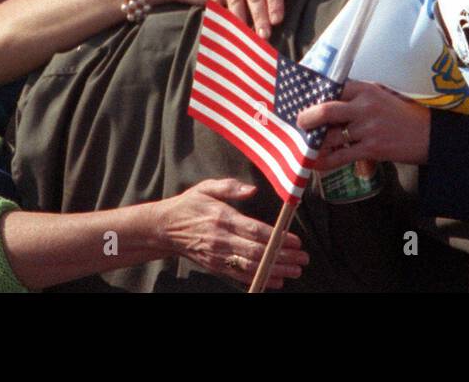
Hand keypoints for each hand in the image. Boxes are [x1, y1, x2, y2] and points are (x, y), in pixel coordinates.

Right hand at [158, 178, 307, 289]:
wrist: (165, 228)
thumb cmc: (190, 205)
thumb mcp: (206, 188)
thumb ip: (229, 186)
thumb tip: (252, 189)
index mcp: (222, 217)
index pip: (255, 230)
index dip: (277, 237)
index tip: (295, 241)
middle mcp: (221, 239)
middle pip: (257, 251)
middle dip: (282, 256)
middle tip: (303, 258)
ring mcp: (218, 255)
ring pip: (251, 267)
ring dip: (275, 270)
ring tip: (295, 271)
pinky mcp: (215, 266)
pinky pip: (239, 276)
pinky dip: (258, 280)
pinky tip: (276, 281)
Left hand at [297, 80, 430, 169]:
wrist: (428, 135)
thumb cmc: (402, 114)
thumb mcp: (381, 95)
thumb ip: (358, 96)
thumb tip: (328, 99)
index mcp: (366, 89)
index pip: (334, 88)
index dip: (316, 95)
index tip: (303, 101)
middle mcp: (365, 106)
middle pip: (326, 110)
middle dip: (307, 118)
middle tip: (299, 122)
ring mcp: (368, 128)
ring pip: (330, 136)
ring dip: (315, 142)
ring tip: (306, 144)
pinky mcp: (371, 149)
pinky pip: (340, 156)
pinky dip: (324, 161)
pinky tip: (316, 163)